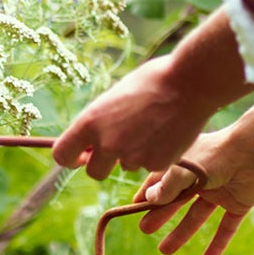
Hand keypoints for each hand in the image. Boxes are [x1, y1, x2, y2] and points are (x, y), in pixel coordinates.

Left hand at [52, 57, 212, 179]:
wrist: (191, 82)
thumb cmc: (152, 82)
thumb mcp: (114, 97)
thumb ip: (99, 123)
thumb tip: (88, 144)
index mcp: (90, 122)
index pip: (62, 155)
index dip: (71, 157)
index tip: (80, 156)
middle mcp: (107, 143)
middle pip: (94, 172)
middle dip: (103, 163)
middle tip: (118, 146)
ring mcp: (132, 156)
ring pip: (125, 166)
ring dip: (133, 154)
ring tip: (151, 126)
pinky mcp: (156, 164)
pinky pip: (148, 166)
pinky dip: (155, 154)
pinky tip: (166, 132)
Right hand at [134, 129, 253, 254]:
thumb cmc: (216, 155)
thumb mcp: (185, 171)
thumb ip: (167, 186)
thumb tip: (149, 200)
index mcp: (187, 164)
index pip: (162, 181)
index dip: (148, 194)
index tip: (133, 208)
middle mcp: (202, 177)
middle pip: (177, 201)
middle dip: (160, 216)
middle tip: (145, 230)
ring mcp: (220, 191)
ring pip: (197, 216)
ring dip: (182, 233)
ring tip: (165, 250)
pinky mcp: (238, 203)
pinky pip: (226, 227)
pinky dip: (217, 245)